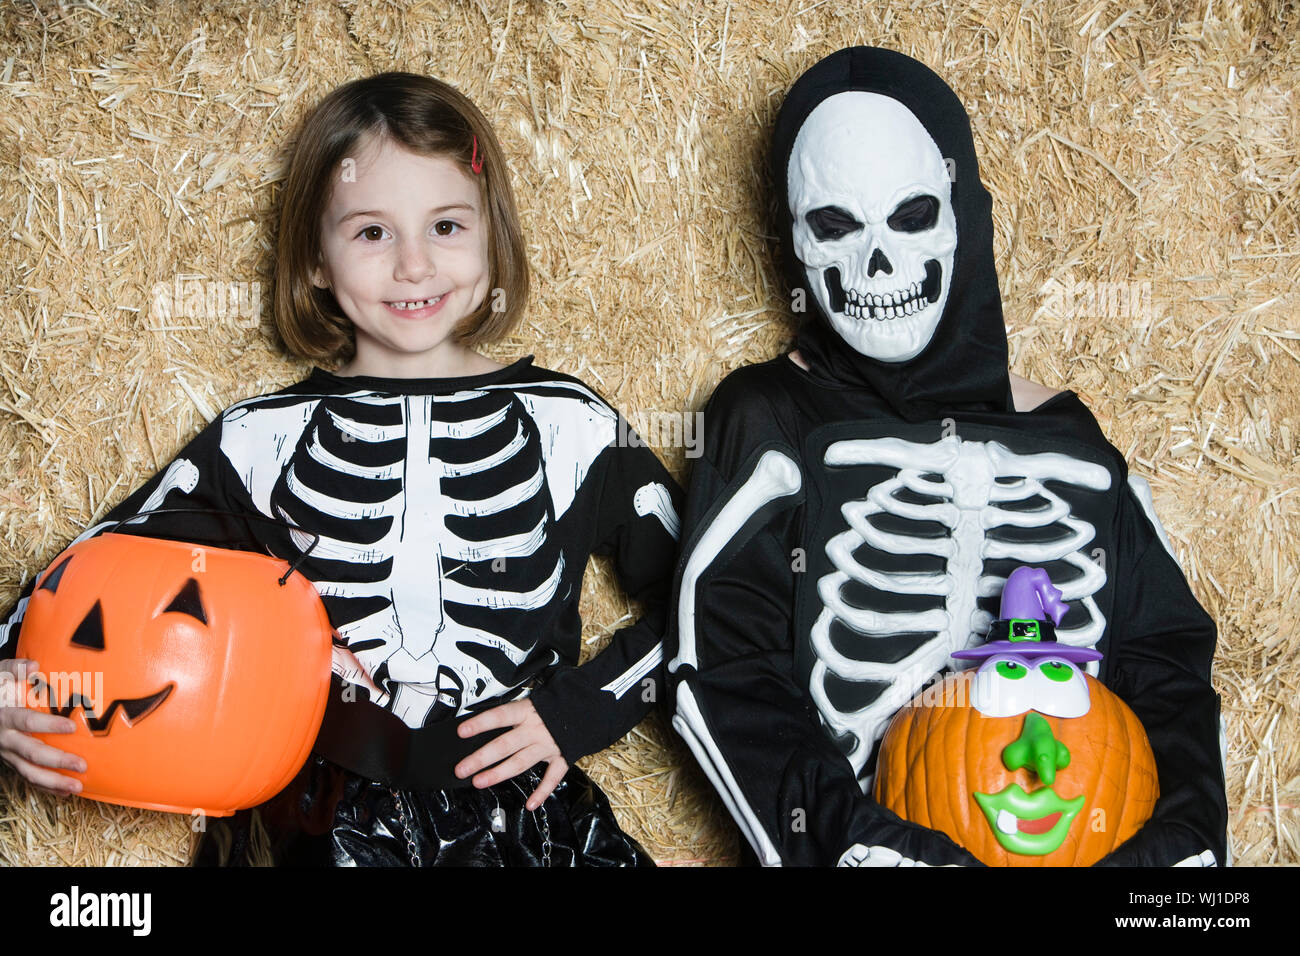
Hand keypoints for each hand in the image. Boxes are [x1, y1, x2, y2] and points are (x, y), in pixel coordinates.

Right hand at [0, 659, 86, 794]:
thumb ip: (13, 670)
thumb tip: (33, 665)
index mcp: (4, 717)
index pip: (27, 722)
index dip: (48, 726)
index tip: (71, 727)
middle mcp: (5, 739)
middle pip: (31, 753)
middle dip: (57, 761)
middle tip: (82, 765)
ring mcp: (7, 754)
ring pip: (29, 773)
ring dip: (53, 782)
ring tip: (77, 787)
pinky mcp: (11, 762)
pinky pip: (28, 778)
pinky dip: (46, 787)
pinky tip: (67, 792)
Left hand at [454, 699, 566, 810]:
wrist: (585, 707)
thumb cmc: (553, 704)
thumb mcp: (532, 701)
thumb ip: (513, 714)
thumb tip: (484, 723)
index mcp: (527, 712)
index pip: (500, 717)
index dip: (481, 724)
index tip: (462, 732)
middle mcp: (535, 729)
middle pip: (504, 745)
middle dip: (481, 758)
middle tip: (462, 769)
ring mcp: (548, 745)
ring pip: (520, 762)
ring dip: (499, 773)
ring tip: (480, 782)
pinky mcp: (562, 757)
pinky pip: (552, 777)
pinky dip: (542, 792)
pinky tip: (530, 804)